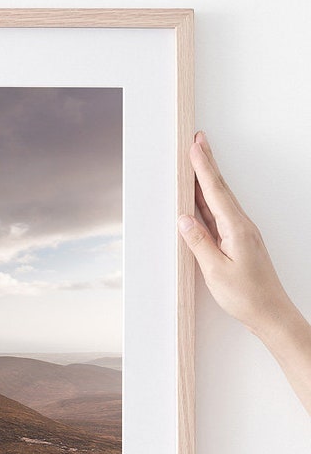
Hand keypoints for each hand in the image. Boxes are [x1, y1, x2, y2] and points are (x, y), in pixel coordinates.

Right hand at [179, 132, 310, 414]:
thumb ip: (199, 241)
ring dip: (205, 179)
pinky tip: (198, 198)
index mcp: (237, 228)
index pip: (215, 191)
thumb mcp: (216, 270)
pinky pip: (218, 214)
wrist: (269, 312)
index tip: (196, 145)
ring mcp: (240, 232)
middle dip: (206, 163)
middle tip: (196, 140)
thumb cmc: (245, 295)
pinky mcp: (236, 240)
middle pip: (218, 188)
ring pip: (218, 200)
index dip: (204, 167)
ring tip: (194, 162)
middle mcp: (241, 225)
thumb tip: (183, 218)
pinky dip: (206, 200)